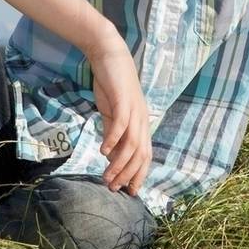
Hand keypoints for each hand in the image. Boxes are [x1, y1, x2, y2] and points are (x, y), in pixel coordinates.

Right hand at [85, 38, 151, 195]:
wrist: (109, 56)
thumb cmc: (111, 85)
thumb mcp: (113, 114)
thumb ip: (113, 133)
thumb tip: (111, 156)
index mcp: (141, 124)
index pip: (145, 155)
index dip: (139, 175)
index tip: (129, 191)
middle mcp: (142, 120)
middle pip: (140, 154)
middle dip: (128, 175)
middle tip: (113, 188)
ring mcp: (134, 110)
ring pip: (132, 144)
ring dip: (119, 164)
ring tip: (107, 176)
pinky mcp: (123, 101)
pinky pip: (121, 125)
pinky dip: (113, 140)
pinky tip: (103, 152)